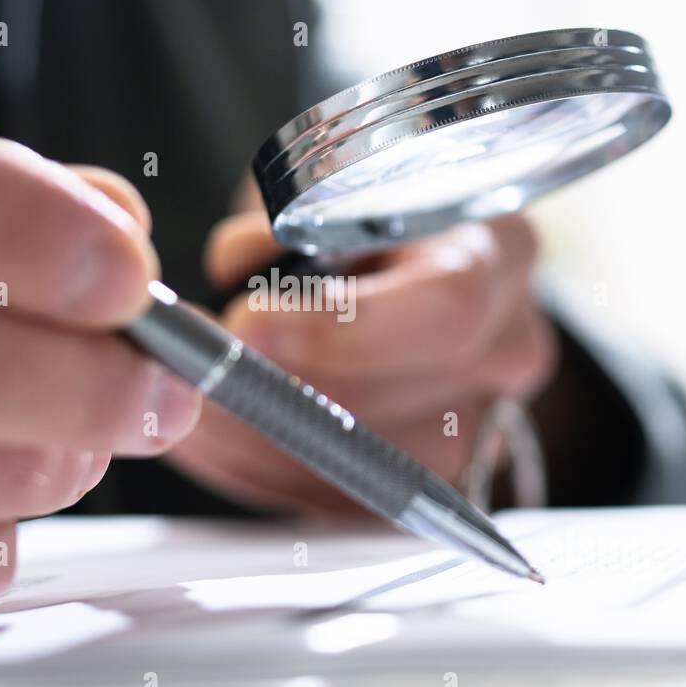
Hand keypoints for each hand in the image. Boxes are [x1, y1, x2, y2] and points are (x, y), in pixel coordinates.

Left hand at [167, 208, 555, 512]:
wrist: (417, 272)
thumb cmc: (370, 217)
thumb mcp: (336, 184)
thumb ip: (292, 215)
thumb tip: (235, 263)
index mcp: (496, 255)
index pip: (446, 308)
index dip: (343, 326)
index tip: (249, 321)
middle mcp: (506, 350)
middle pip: (386, 400)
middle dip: (268, 388)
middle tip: (186, 363)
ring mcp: (479, 429)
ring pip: (352, 466)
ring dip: (247, 436)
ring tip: (180, 393)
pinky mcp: (429, 486)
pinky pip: (335, 502)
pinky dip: (255, 469)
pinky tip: (207, 431)